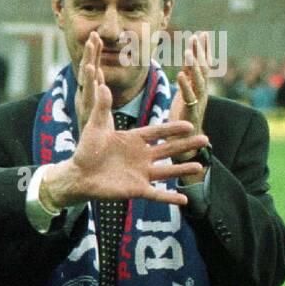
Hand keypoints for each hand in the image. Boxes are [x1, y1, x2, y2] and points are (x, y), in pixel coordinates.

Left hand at [43, 49, 207, 207]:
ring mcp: (140, 173)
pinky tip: (184, 200)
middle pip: (168, 149)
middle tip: (205, 140)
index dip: (173, 128)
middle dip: (186, 145)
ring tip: (200, 166)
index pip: (158, 132)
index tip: (189, 125)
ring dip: (182, 169)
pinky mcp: (136, 189)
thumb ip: (101, 108)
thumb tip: (102, 85)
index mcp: (134, 139)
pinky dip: (170, 197)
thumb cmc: (86, 151)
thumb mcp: (95, 127)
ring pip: (167, 171)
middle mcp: (141, 156)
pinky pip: (156, 194)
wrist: (78, 175)